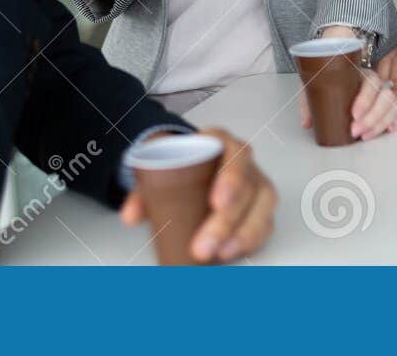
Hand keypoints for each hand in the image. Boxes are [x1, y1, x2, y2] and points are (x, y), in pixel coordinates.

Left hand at [120, 128, 274, 261]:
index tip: (216, 203)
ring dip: (243, 234)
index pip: (233, 152)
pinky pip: (266, 224)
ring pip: (262, 206)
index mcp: (221, 142)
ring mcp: (256, 183)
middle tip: (204, 245)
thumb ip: (144, 191)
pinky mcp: (261, 207)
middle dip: (227, 221)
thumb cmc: (181, 167)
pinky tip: (231, 253)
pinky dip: (251, 240)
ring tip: (220, 254)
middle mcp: (244, 162)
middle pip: (246, 187)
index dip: (230, 177)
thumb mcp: (159, 171)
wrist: (191, 168)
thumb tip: (130, 216)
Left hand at [299, 66, 396, 140]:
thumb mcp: (318, 87)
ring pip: (395, 105)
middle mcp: (377, 82)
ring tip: (365, 136)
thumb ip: (311, 102)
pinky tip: (390, 129)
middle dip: (372, 117)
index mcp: (361, 73)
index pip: (371, 82)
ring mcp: (387, 94)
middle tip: (355, 131)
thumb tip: (307, 123)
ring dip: (381, 123)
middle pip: (385, 96)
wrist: (339, 79)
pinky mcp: (394, 106)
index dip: (365, 99)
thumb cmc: (331, 82)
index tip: (354, 114)